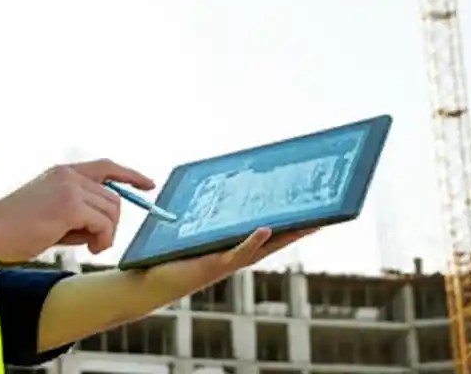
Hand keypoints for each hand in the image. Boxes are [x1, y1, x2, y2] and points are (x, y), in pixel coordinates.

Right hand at [0, 159, 154, 261]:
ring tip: (90, 247)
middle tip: (98, 243)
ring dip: (107, 233)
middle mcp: (69, 175)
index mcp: (62, 173)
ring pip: (112, 210)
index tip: (149, 184)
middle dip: (113, 222)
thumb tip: (102, 227)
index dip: (130, 175)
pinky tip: (89, 248)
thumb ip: (76, 213)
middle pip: (114, 196)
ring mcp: (70, 188)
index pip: (106, 166)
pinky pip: (104, 223)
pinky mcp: (70, 205)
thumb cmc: (13, 229)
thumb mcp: (50, 214)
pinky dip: (103, 239)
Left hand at [145, 226, 319, 297]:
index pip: (267, 234)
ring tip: (308, 223)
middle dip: (299, 229)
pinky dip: (253, 241)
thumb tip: (214, 189)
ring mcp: (227, 263)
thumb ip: (205, 215)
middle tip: (323, 216)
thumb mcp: (191, 231)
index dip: (289, 223)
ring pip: (264, 248)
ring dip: (286, 235)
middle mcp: (235, 258)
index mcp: (232, 248)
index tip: (308, 209)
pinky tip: (267, 228)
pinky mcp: (214, 266)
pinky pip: (237, 252)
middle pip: (274, 241)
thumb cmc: (167, 257)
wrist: (147, 281)